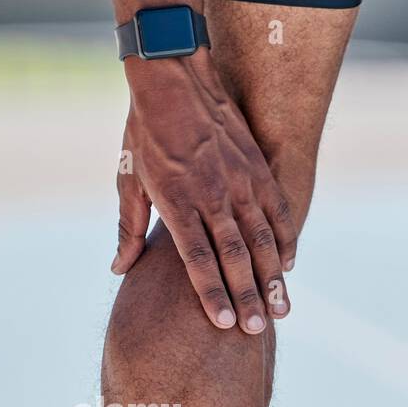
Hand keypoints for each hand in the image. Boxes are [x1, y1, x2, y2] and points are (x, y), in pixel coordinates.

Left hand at [114, 50, 296, 331]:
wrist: (173, 76)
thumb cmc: (144, 132)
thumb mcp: (127, 180)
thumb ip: (128, 229)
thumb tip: (120, 270)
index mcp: (178, 203)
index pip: (197, 260)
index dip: (211, 294)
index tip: (223, 323)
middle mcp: (213, 195)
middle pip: (234, 257)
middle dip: (247, 296)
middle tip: (257, 330)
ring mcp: (240, 181)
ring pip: (262, 238)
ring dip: (272, 277)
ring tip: (281, 308)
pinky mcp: (257, 168)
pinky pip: (278, 210)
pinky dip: (285, 239)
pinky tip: (288, 265)